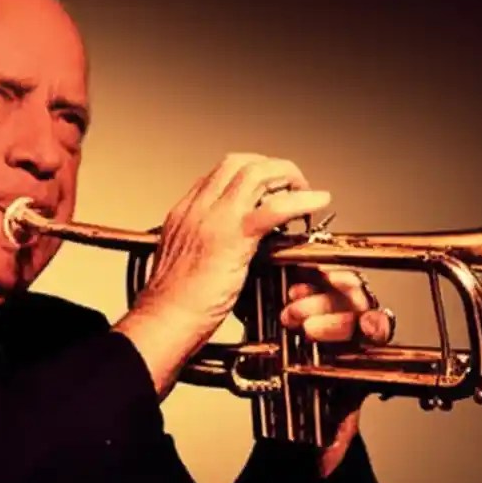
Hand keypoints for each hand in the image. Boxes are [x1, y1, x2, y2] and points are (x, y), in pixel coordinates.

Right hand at [114, 153, 330, 397]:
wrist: (164, 320)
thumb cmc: (175, 302)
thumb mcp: (186, 259)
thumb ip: (206, 242)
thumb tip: (231, 242)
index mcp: (186, 212)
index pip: (222, 173)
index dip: (253, 172)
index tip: (272, 186)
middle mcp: (198, 207)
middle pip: (240, 163)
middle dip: (273, 166)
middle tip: (293, 184)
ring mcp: (215, 218)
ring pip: (256, 174)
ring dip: (288, 176)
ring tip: (306, 191)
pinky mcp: (233, 237)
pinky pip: (274, 208)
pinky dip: (301, 200)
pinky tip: (317, 202)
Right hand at [278, 266, 394, 476]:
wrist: (281, 371)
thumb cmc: (313, 388)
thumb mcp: (325, 410)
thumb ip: (333, 433)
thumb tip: (325, 463)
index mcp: (365, 345)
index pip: (380, 328)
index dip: (376, 325)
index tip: (366, 329)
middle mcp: (354, 316)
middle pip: (359, 303)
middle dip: (335, 315)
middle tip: (307, 328)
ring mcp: (331, 296)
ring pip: (338, 285)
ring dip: (316, 298)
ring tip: (290, 314)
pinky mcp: (307, 282)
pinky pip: (312, 271)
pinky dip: (303, 279)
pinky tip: (290, 290)